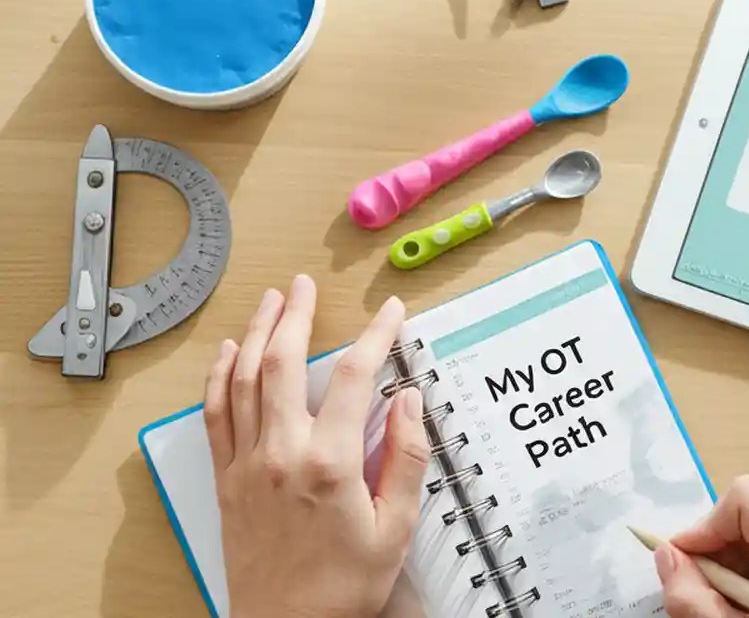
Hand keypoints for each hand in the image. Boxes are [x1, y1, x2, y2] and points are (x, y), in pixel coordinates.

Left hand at [204, 276, 429, 617]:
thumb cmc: (344, 587)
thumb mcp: (396, 528)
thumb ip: (406, 458)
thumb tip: (408, 401)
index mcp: (330, 463)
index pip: (355, 378)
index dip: (376, 336)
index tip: (390, 313)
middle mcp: (281, 454)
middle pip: (284, 363)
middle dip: (297, 315)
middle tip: (306, 284)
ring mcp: (247, 465)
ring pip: (244, 380)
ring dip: (258, 333)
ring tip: (273, 301)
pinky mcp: (227, 481)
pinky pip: (216, 415)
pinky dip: (219, 378)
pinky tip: (229, 354)